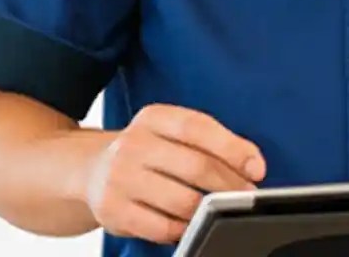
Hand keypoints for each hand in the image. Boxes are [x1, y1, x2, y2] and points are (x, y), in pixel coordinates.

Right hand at [82, 103, 266, 244]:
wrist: (90, 170)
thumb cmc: (147, 153)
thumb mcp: (168, 134)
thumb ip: (207, 142)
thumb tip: (252, 165)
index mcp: (152, 118)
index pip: (197, 127)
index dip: (232, 148)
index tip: (257, 168)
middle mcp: (133, 144)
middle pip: (196, 166)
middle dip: (230, 186)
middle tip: (247, 198)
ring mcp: (120, 178)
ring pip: (183, 201)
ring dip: (210, 212)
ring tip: (222, 214)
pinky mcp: (114, 210)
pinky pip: (163, 227)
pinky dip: (185, 230)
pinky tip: (193, 226)